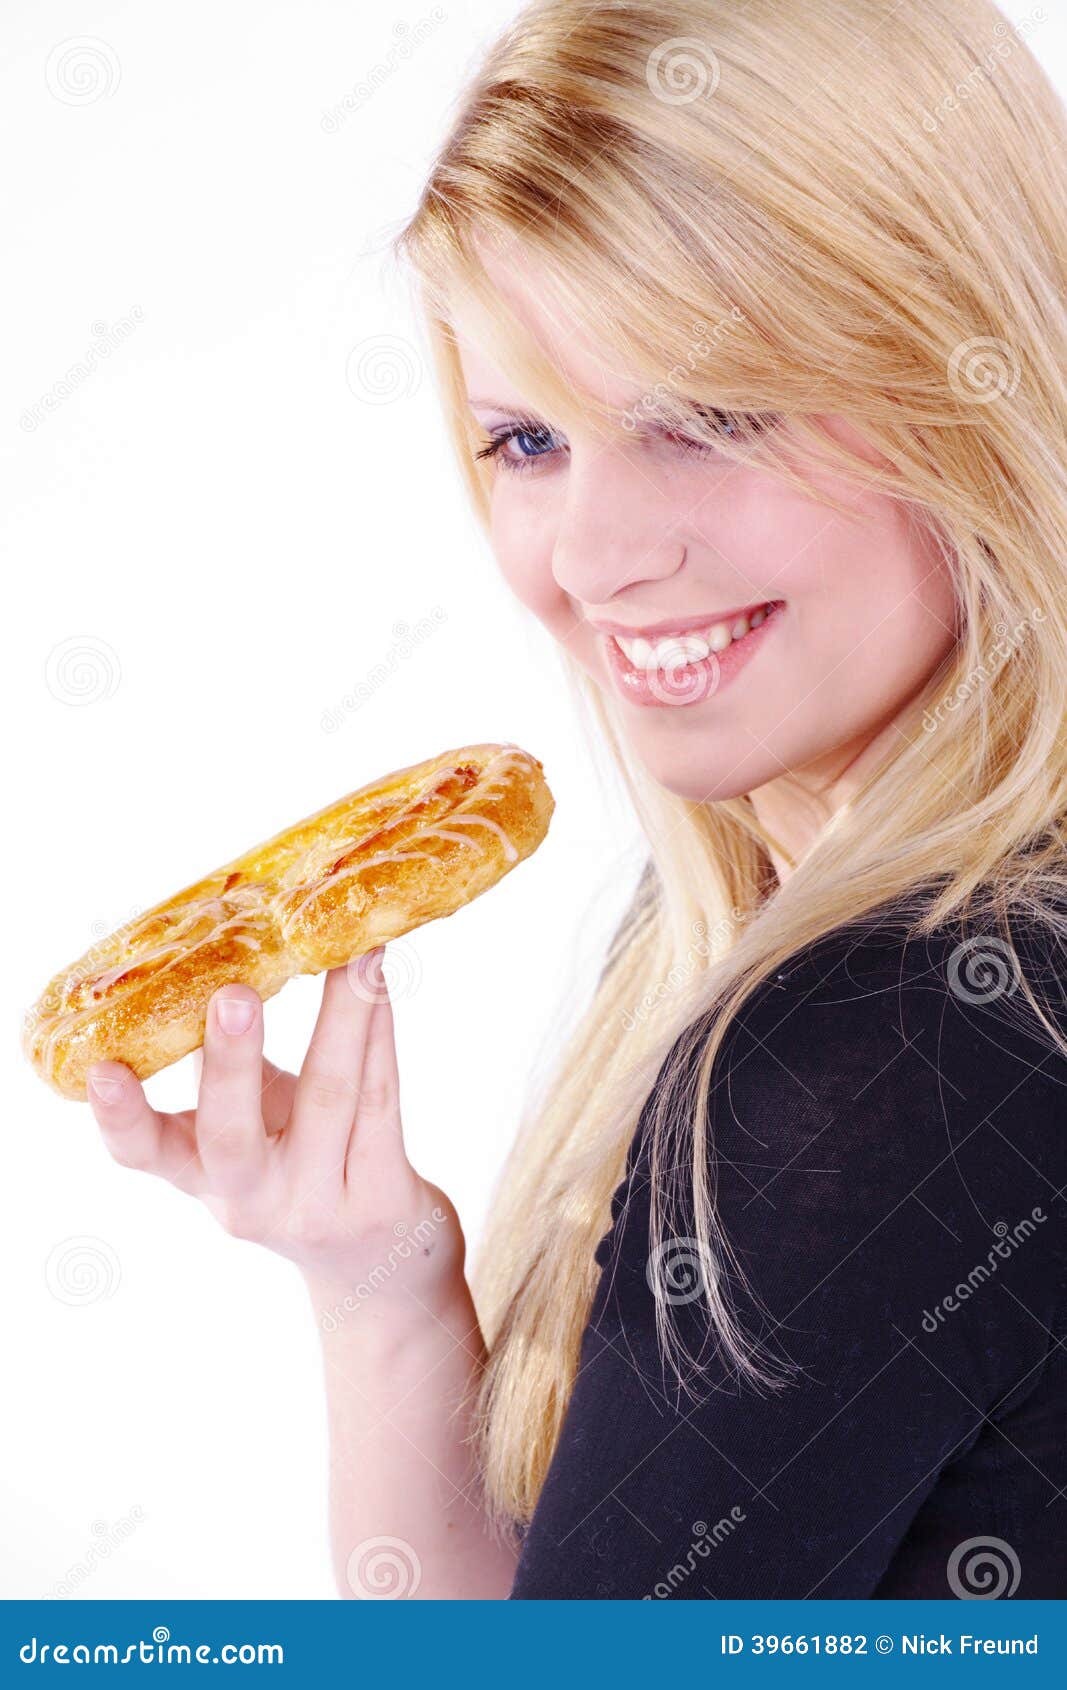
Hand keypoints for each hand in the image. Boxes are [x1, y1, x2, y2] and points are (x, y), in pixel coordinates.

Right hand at [86, 948, 465, 1318]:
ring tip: (350, 951)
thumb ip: (225, 1070)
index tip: (101, 1070)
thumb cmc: (297, 1163)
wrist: (377, 1258)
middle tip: (232, 995)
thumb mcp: (245, 1133)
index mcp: (200, 1176)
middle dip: (232, 1063)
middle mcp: (251, 1199)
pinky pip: (381, 1097)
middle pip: (233, 1137)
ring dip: (342, 1013)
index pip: (144, 1155)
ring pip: (330, 1096)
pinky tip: (378, 978)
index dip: (119, 1116)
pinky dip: (379, 1029)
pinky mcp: (380, 1196)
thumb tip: (206, 956)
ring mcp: (318, 1203)